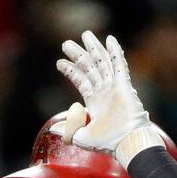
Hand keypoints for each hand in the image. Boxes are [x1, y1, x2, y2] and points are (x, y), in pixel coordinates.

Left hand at [56, 31, 162, 161]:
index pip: (81, 81)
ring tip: (85, 35)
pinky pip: (119, 65)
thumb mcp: (79, 137)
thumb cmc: (106, 142)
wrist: (126, 142)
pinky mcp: (124, 85)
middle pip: (89, 67)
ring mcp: (114, 87)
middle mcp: (104, 92)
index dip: (71, 70)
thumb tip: (51, 129)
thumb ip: (67, 130)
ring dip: (94, 48)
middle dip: (78, 55)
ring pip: (102, 62)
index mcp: (94, 102)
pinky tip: (110, 40)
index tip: (59, 62)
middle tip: (66, 43)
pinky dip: (115, 52)